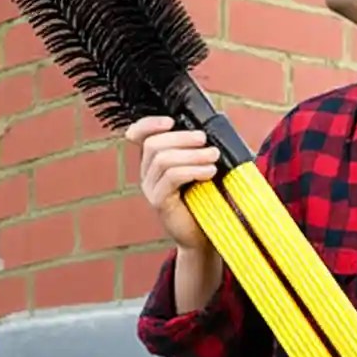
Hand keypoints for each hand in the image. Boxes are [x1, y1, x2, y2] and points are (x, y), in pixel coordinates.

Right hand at [124, 116, 218, 255]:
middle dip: (182, 138)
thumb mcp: (206, 168)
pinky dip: (192, 170)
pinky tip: (209, 172)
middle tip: (206, 141)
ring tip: (214, 157)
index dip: (149, 124)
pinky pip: (171, 178)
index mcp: (155, 160)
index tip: (171, 121)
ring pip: (162, 159)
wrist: (204, 235)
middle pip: (154, 144)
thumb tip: (218, 130)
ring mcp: (151, 188)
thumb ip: (203, 150)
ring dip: (192, 154)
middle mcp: (148, 173)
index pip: (139, 135)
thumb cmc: (208, 198)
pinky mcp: (159, 202)